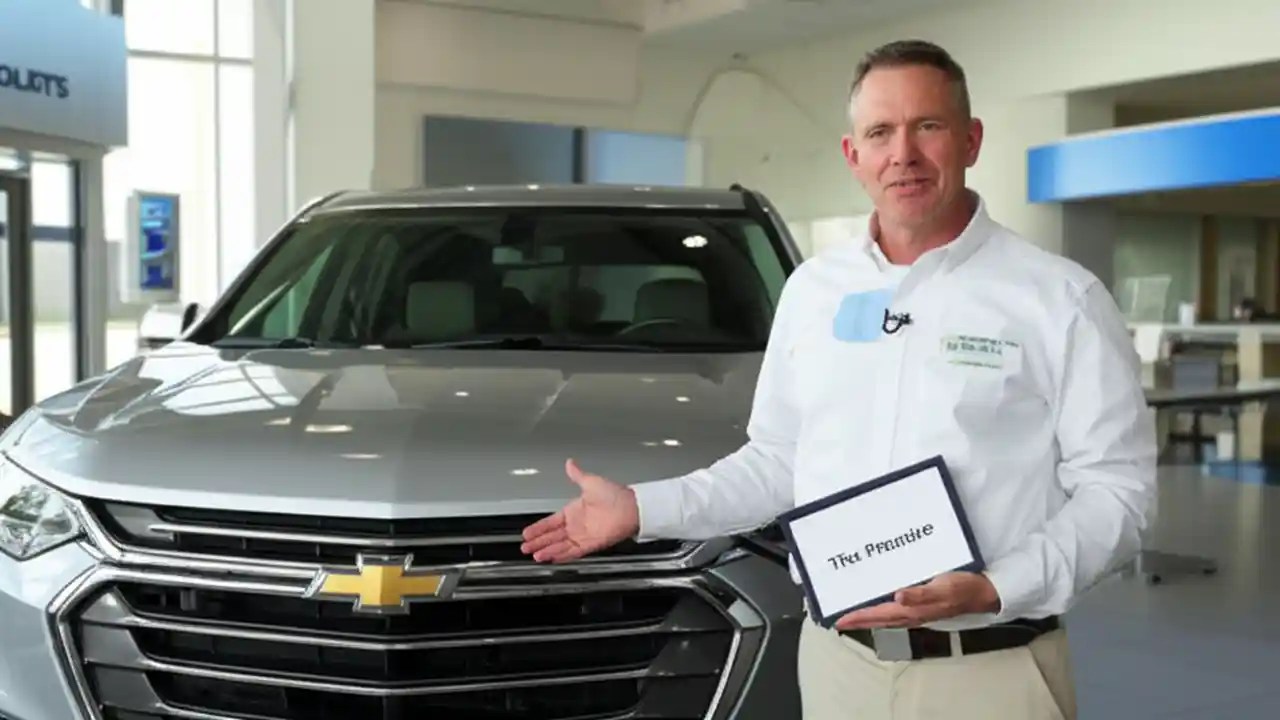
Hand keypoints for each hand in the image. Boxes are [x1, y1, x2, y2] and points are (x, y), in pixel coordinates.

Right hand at [520, 458, 639, 562]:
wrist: (631, 508)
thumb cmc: (616, 494)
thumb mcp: (591, 482)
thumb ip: (577, 475)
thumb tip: (569, 463)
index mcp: (574, 511)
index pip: (551, 522)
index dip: (538, 528)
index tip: (527, 533)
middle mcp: (577, 525)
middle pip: (553, 536)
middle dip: (538, 542)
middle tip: (525, 547)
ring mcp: (583, 536)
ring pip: (560, 545)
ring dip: (547, 550)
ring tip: (534, 555)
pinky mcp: (591, 544)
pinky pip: (573, 552)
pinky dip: (561, 555)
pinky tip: (551, 557)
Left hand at [833, 572, 1000, 630]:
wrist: (981, 593)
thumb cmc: (961, 589)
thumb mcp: (942, 588)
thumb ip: (920, 594)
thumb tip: (897, 597)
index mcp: (911, 610)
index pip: (878, 615)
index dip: (858, 617)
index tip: (839, 619)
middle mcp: (910, 614)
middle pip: (878, 619)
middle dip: (858, 619)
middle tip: (839, 619)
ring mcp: (916, 611)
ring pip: (885, 616)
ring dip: (868, 616)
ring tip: (853, 613)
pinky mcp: (922, 606)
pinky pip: (895, 611)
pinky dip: (882, 609)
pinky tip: (880, 603)